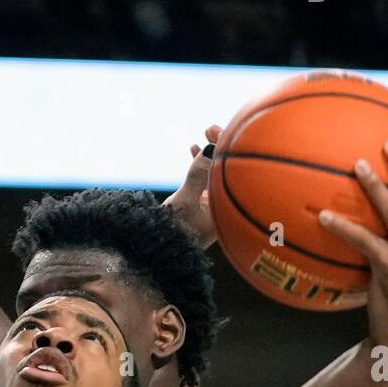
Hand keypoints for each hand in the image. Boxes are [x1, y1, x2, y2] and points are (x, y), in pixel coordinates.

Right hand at [164, 126, 221, 248]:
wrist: (157, 257)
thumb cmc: (171, 235)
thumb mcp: (183, 202)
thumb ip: (196, 175)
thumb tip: (211, 149)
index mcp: (226, 211)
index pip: (229, 172)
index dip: (223, 147)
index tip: (213, 131)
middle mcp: (222, 209)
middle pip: (226, 172)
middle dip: (219, 148)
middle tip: (210, 128)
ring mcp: (213, 209)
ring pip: (215, 176)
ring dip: (208, 156)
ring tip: (203, 137)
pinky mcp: (201, 210)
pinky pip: (206, 182)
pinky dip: (201, 168)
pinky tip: (194, 152)